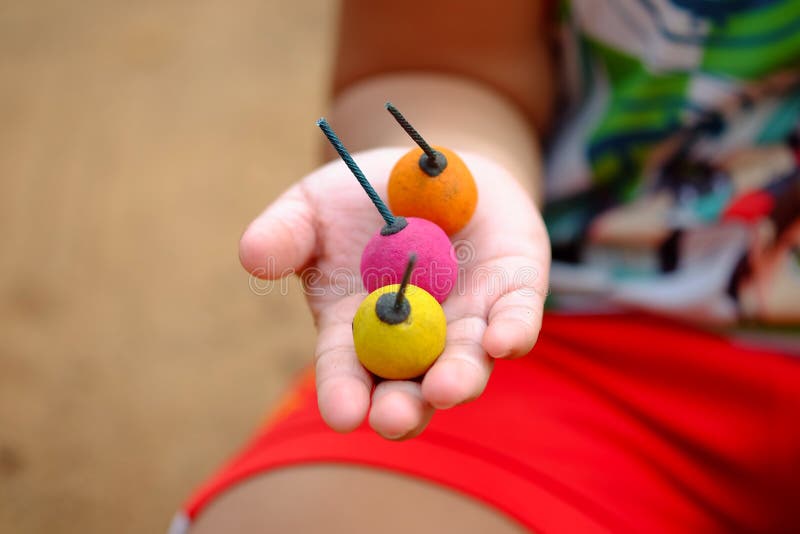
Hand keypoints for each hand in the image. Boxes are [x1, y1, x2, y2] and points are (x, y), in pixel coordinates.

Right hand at [240, 148, 549, 438]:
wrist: (434, 171)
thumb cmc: (365, 197)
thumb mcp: (315, 207)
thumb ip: (286, 235)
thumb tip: (252, 256)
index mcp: (360, 328)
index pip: (348, 370)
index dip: (343, 393)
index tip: (342, 414)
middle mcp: (416, 338)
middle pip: (410, 385)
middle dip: (403, 407)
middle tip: (394, 419)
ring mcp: (466, 320)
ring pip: (466, 361)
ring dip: (457, 379)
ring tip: (446, 390)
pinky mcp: (512, 292)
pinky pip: (517, 317)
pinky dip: (513, 331)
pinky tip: (504, 341)